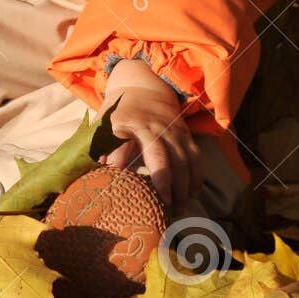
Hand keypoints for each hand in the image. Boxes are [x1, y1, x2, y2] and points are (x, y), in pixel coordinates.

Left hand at [98, 57, 201, 207]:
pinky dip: (197, 176)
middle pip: (162, 155)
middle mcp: (153, 127)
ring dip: (184, 185)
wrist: (141, 89)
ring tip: (179, 209)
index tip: (129, 186)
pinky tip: (193, 194)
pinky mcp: (185, 134)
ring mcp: (172, 130)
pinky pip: (195, 156)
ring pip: (183, 159)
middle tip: (164, 207)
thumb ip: (101, 150)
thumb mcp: (102, 127)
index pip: (126, 145)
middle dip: (165, 182)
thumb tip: (102, 176)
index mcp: (127, 125)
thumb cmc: (117, 116)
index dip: (124, 162)